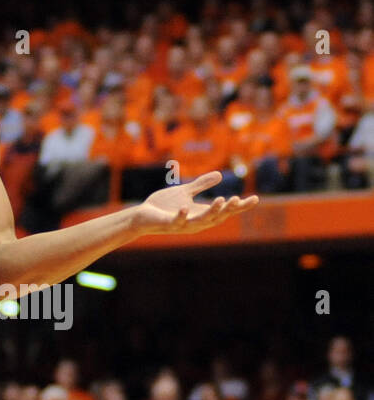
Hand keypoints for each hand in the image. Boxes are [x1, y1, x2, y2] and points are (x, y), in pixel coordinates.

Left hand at [132, 172, 258, 235]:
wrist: (142, 216)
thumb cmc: (164, 206)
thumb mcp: (185, 192)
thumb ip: (201, 184)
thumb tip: (220, 175)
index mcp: (201, 214)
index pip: (225, 211)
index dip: (240, 207)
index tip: (255, 199)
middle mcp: (196, 222)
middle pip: (218, 217)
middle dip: (229, 209)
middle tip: (240, 199)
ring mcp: (183, 224)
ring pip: (202, 221)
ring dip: (212, 211)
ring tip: (221, 200)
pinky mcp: (169, 224)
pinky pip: (177, 221)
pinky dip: (182, 216)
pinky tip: (186, 207)